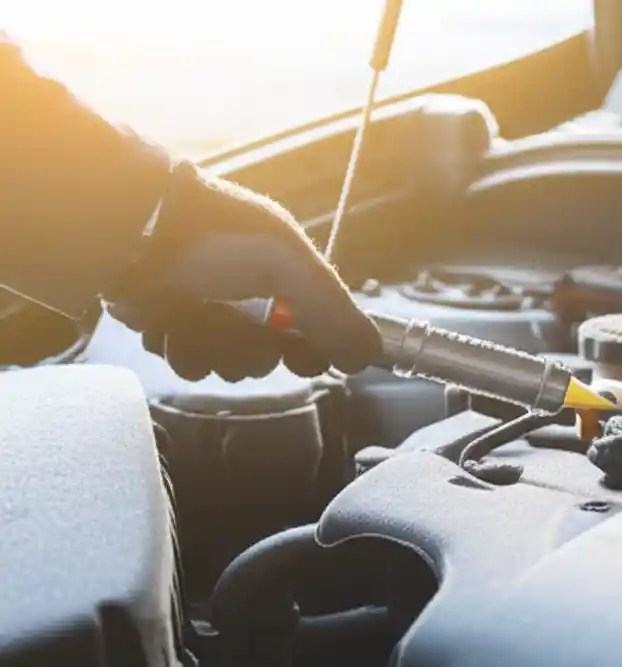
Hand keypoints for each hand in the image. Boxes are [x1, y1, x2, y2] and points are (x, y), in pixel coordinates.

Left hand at [108, 163, 380, 380]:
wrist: (131, 228)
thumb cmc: (215, 235)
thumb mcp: (287, 265)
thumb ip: (332, 309)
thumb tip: (371, 352)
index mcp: (283, 274)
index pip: (316, 330)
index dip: (312, 349)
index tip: (302, 351)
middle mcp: (249, 295)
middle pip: (270, 358)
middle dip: (253, 350)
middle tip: (238, 327)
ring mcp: (207, 311)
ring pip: (225, 364)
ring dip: (210, 346)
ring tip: (191, 313)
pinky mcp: (166, 324)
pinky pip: (184, 359)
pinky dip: (176, 342)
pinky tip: (167, 317)